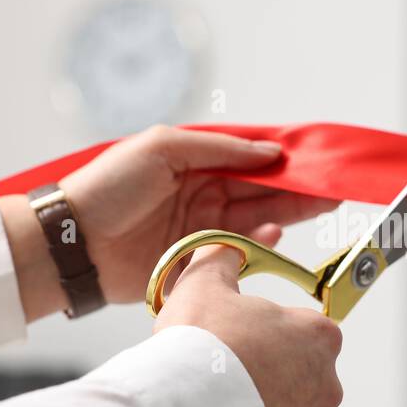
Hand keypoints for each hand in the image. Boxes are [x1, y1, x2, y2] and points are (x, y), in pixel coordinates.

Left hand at [0, 126, 337, 320]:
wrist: (73, 244)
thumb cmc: (107, 188)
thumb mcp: (161, 147)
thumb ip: (218, 149)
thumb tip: (267, 150)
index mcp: (194, 161)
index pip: (250, 156)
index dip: (284, 157)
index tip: (315, 158)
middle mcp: (203, 191)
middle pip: (261, 187)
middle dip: (298, 186)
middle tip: (333, 185)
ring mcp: (202, 226)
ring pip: (257, 216)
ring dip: (289, 211)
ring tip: (322, 204)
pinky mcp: (200, 259)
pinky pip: (240, 249)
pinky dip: (262, 241)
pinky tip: (279, 232)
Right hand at [155, 224, 342, 406]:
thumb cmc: (196, 348)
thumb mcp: (204, 285)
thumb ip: (222, 260)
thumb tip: (228, 247)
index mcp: (318, 335)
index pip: (305, 331)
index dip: (268, 336)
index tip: (241, 342)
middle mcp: (327, 383)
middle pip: (301, 378)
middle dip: (269, 378)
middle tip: (226, 378)